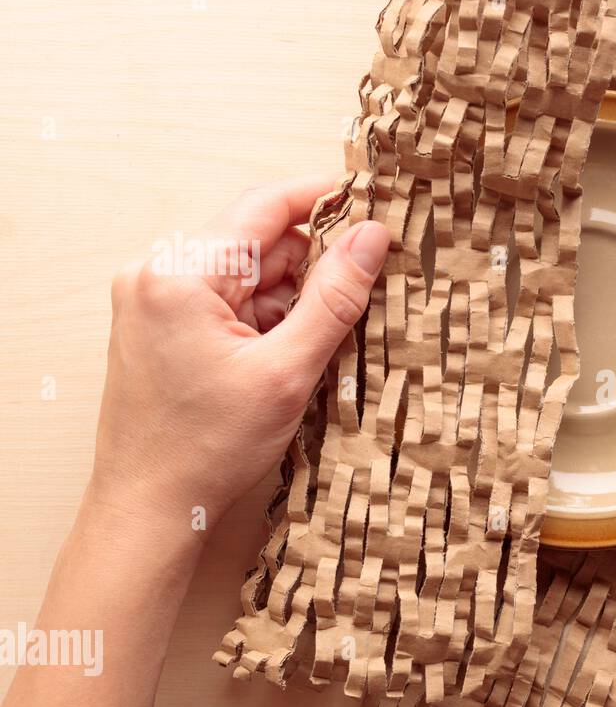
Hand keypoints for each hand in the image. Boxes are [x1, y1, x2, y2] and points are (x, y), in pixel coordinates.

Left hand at [91, 178, 389, 524]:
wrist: (147, 508)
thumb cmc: (206, 449)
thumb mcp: (286, 372)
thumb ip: (333, 299)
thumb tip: (372, 237)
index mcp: (179, 272)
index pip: (265, 205)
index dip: (326, 199)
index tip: (376, 205)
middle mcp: (157, 272)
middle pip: (260, 242)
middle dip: (313, 271)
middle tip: (359, 307)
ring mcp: (155, 298)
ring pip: (250, 274)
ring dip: (292, 304)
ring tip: (312, 355)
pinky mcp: (162, 324)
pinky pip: (230, 301)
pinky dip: (267, 323)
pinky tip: (286, 362)